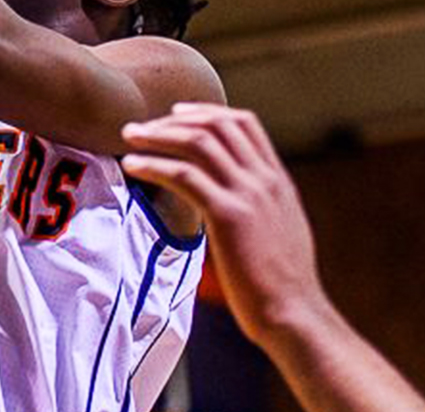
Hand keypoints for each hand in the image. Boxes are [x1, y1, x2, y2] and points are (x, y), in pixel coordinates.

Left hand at [122, 103, 329, 346]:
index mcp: (278, 181)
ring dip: (159, 135)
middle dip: (175, 119)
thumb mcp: (281, 231)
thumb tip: (237, 203)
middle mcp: (265, 180)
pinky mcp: (229, 216)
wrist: (294, 313)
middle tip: (142, 126)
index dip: (207, 112)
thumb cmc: (283, 285)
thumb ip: (261, 207)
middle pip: (217, 125)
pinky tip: (133, 166)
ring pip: (199, 142)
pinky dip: (155, 165)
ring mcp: (248, 195)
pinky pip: (184, 176)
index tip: (177, 112)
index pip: (245, 124)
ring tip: (130, 137)